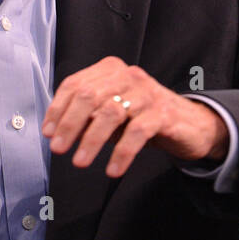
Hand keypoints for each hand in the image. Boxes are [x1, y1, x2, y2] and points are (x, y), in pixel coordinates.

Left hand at [41, 56, 229, 176]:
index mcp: (111, 70)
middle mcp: (128, 76)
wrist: (190, 124)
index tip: (48, 132)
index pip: (75, 84)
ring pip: (111, 113)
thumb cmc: (144, 117)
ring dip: (91, 140)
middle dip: (69, 124)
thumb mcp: (113, 112)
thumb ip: (89, 116)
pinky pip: (137, 132)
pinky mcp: (163, 113)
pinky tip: (112, 169)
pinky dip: (122, 153)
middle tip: (58, 148)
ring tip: (80, 161)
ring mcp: (147, 93)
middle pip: (89, 95)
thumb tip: (58, 130)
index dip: (58, 109)